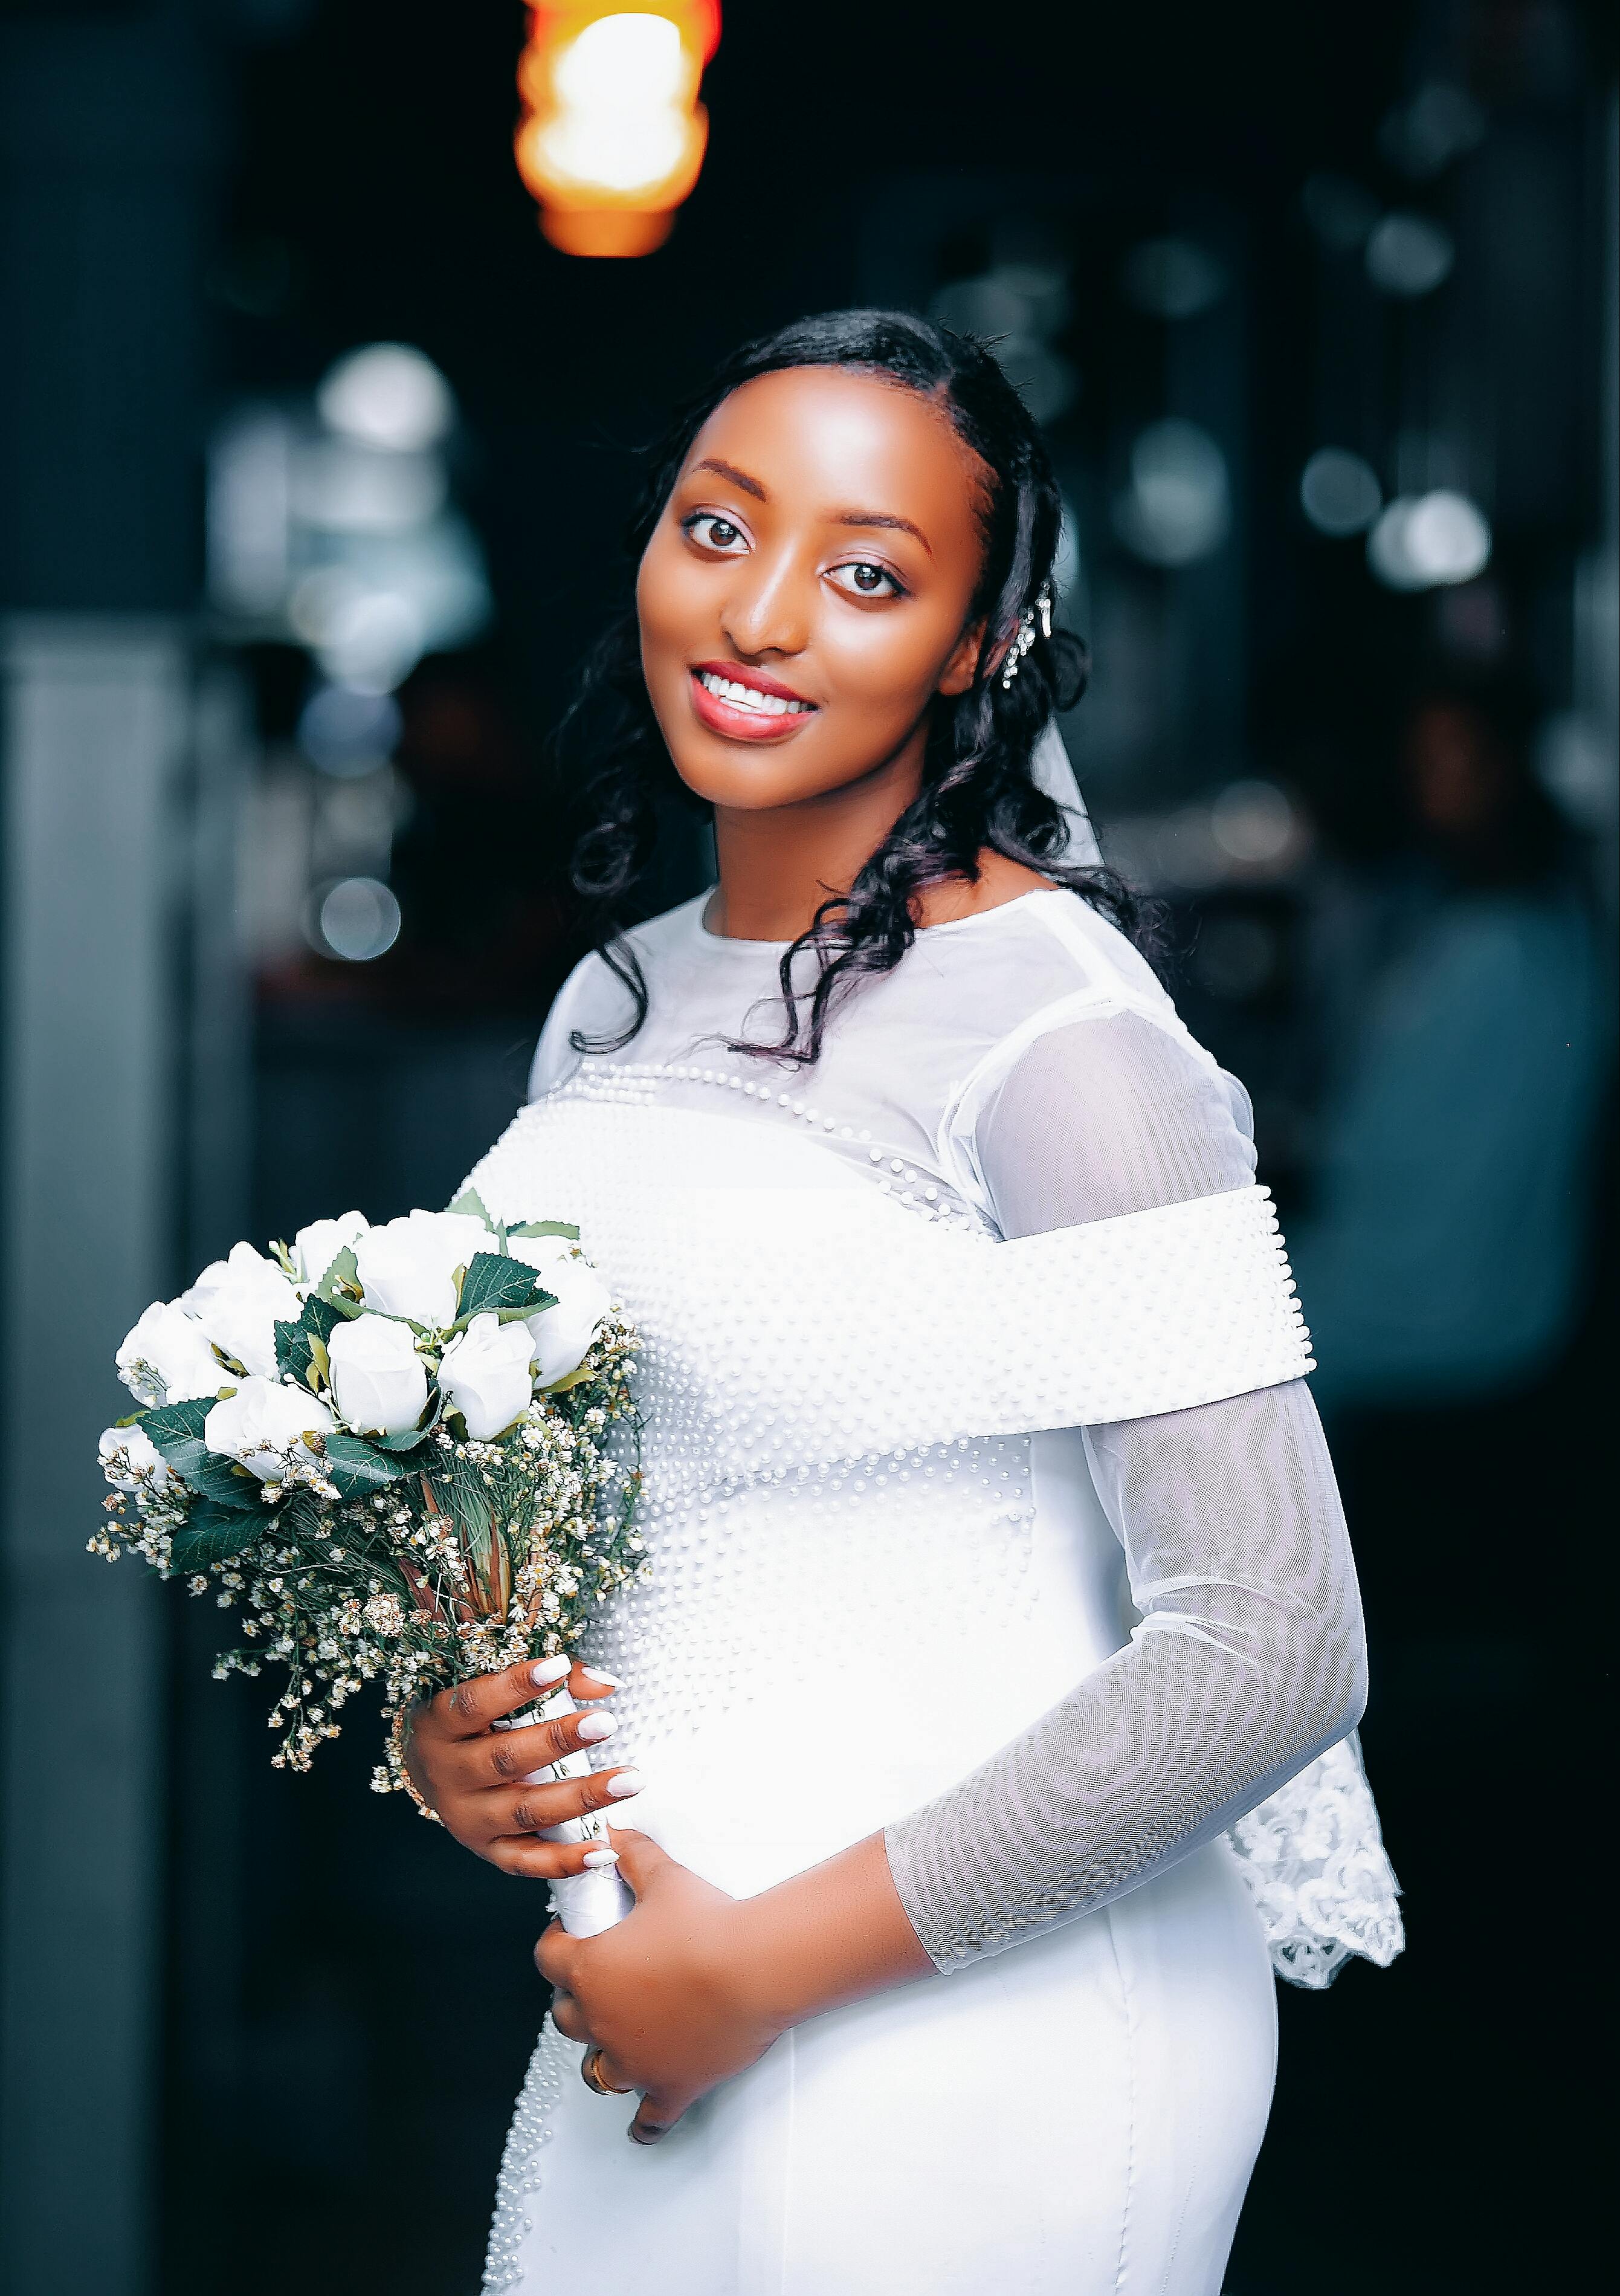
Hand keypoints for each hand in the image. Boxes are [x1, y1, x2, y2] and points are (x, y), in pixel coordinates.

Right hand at [401, 1656, 641, 1880]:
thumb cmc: (472, 1717)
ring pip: (525, 1811)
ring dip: (580, 1797)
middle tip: (606, 1723)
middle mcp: (448, 1775)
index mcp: (439, 1725)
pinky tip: (605, 1849)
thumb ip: (548, 1680)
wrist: (427, 1768)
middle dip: (559, 1741)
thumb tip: (604, 1685)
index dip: (514, 1686)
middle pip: (505, 1759)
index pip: (474, 1704)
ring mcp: (467, 1818)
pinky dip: (565, 1860)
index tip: (557, 1666)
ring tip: (628, 1779)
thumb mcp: (488, 1686)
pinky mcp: (487, 1850)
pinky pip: (526, 1862)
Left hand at [538, 1831, 783, 2145]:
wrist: (754, 1967)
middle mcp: (602, 2021)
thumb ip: (633, 1854)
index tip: (568, 1933)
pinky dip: (643, 2125)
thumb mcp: (664, 1876)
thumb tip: (615, 1831)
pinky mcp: (670, 2087)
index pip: (548, 1959)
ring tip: (617, 2042)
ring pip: (596, 2070)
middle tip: (599, 1982)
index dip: (555, 1944)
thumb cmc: (707, 1921)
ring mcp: (634, 2061)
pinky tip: (640, 2130)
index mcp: (590, 1969)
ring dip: (602, 2055)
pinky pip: (648, 2119)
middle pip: (566, 2018)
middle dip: (576, 2000)